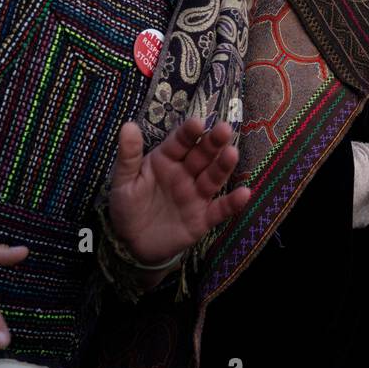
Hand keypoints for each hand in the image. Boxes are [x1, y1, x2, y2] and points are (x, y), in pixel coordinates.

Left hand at [106, 118, 250, 265]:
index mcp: (167, 159)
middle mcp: (186, 173)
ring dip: (224, 166)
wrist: (132, 244)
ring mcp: (196, 195)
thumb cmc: (128, 206)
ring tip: (233, 153)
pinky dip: (232, 203)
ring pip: (213, 177)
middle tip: (224, 129)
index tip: (197, 123)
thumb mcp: (123, 181)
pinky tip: (244, 193)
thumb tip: (128, 126)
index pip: (180, 142)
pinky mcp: (203, 218)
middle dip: (213, 143)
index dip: (189, 133)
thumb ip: (128, 156)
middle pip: (202, 155)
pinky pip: (220, 209)